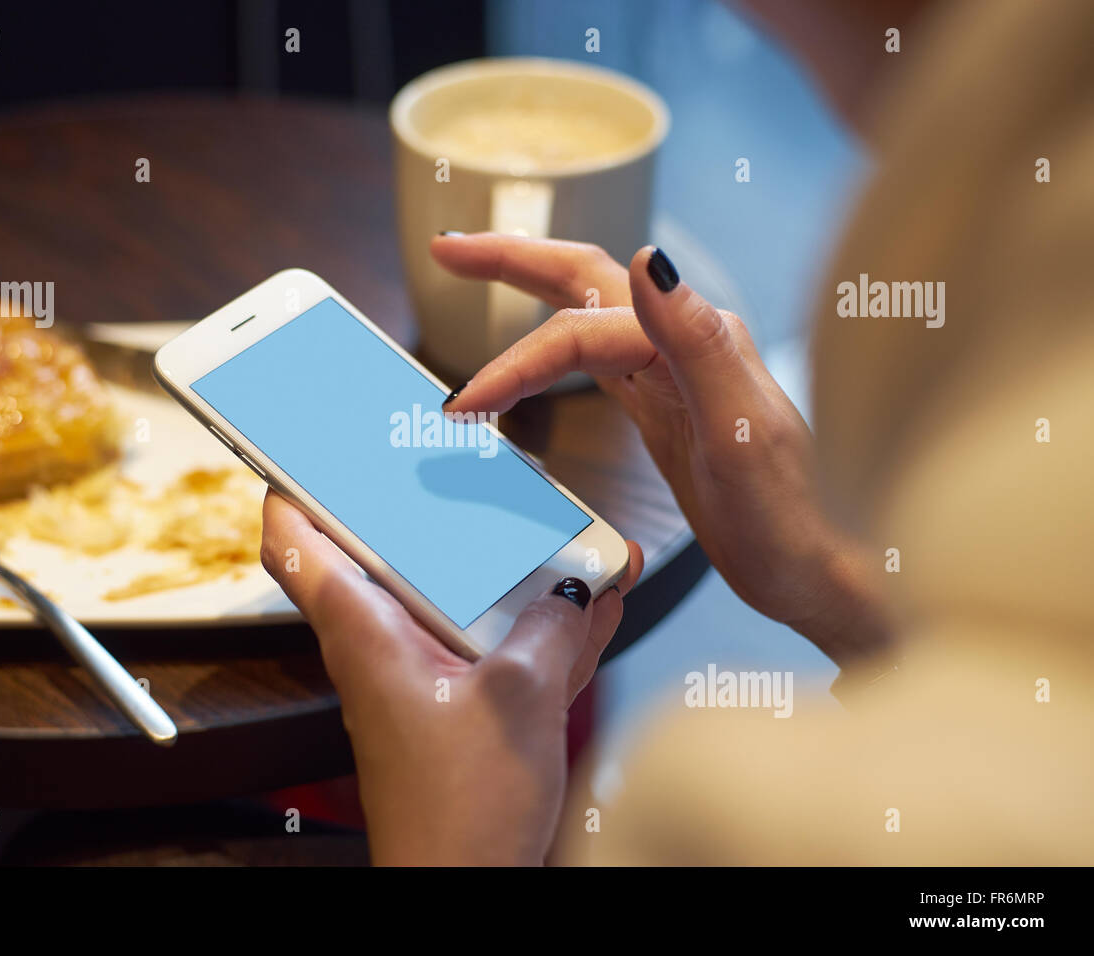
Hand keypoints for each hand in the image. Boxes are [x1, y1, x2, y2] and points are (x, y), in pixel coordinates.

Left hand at [260, 489, 643, 864]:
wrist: (466, 888)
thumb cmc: (459, 812)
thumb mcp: (522, 698)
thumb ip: (550, 627)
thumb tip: (575, 589)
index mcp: (366, 632)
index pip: (296, 543)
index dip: (291, 483)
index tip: (307, 436)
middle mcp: (383, 647)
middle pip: (388, 552)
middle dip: (430, 506)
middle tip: (465, 464)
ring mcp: (422, 676)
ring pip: (456, 596)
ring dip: (503, 565)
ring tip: (561, 529)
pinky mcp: (458, 705)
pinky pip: (494, 643)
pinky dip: (534, 622)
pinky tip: (589, 603)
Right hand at [432, 232, 892, 669]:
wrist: (823, 572)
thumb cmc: (791, 520)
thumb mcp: (742, 433)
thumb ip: (696, 340)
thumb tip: (646, 258)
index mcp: (696, 341)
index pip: (579, 333)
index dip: (513, 364)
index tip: (461, 409)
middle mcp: (683, 343)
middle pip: (582, 280)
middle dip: (511, 259)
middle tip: (445, 248)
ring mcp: (672, 374)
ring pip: (584, 313)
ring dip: (525, 289)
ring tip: (471, 273)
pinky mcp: (665, 408)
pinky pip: (597, 359)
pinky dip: (551, 348)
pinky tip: (534, 351)